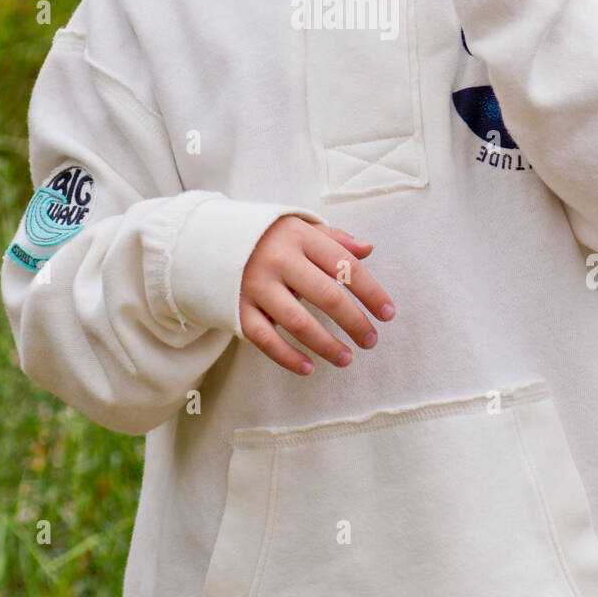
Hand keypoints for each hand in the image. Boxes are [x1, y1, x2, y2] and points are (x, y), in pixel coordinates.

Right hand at [239, 217, 395, 376]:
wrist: (209, 240)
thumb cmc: (268, 237)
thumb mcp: (300, 228)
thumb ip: (335, 239)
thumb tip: (368, 249)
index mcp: (300, 237)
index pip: (344, 265)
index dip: (371, 291)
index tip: (388, 314)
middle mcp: (279, 260)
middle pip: (326, 296)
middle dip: (354, 322)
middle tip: (370, 340)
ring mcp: (256, 285)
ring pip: (298, 322)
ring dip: (326, 345)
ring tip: (347, 359)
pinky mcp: (237, 308)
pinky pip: (266, 339)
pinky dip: (288, 357)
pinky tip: (309, 368)